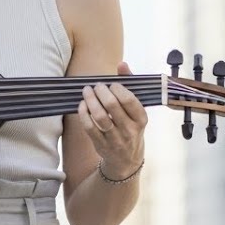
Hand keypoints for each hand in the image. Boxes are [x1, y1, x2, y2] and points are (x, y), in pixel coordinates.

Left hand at [77, 61, 147, 177]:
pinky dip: (83, 113)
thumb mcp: (136, 110)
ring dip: (90, 100)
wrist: (126, 160)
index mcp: (141, 119)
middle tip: (96, 86)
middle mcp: (130, 130)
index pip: (129, 99)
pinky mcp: (101, 145)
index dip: (117, 88)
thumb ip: (130, 84)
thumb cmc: (130, 127)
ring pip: (99, 116)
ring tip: (87, 91)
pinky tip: (82, 105)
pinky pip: (89, 127)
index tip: (111, 84)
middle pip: (112, 106)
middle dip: (101, 91)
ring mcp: (115, 139)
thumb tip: (122, 64)